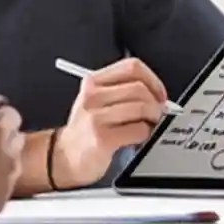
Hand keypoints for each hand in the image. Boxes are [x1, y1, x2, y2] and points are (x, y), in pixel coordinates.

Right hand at [54, 58, 167, 187]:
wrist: (66, 156)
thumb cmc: (86, 129)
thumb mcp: (95, 101)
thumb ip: (121, 90)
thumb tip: (155, 92)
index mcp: (92, 82)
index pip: (131, 67)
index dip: (152, 80)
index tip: (158, 93)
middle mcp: (92, 96)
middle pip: (139, 88)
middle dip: (155, 102)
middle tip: (156, 113)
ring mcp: (96, 117)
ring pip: (142, 107)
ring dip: (153, 118)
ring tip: (148, 125)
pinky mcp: (102, 138)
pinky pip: (139, 129)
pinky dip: (145, 134)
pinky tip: (136, 137)